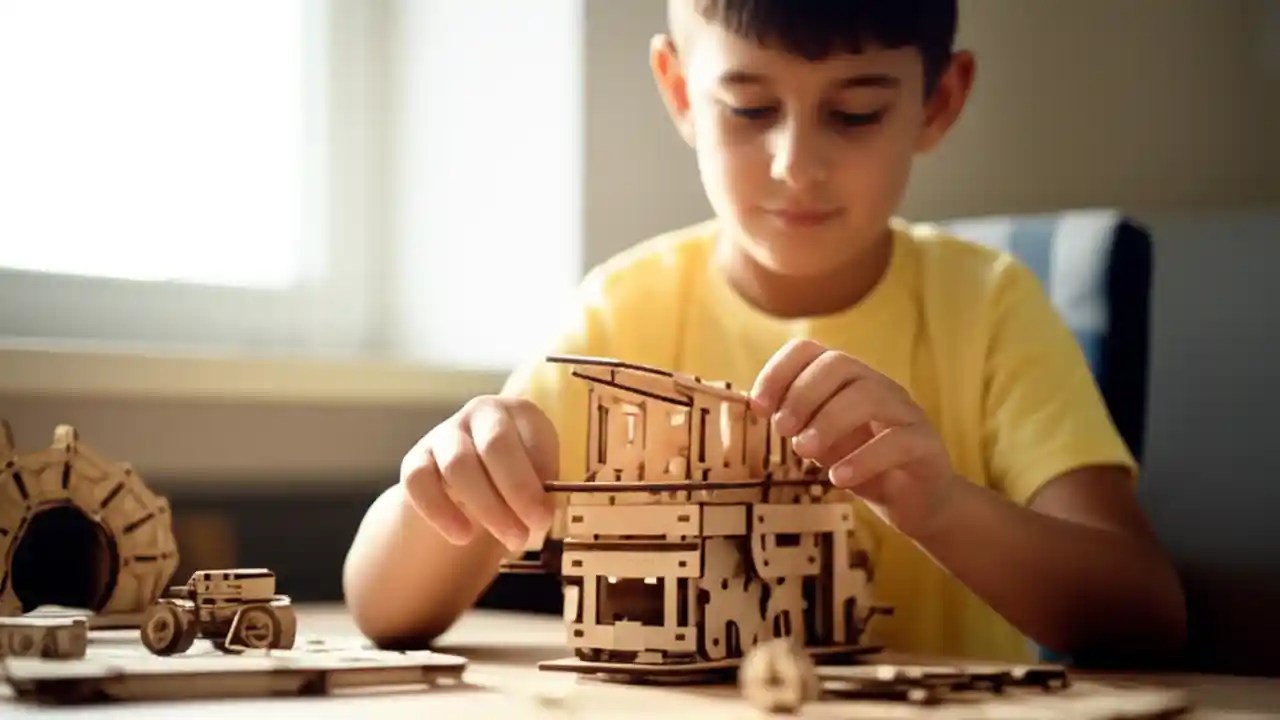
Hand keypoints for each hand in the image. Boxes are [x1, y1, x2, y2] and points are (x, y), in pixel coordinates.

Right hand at [400, 395, 557, 552]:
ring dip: (485, 507)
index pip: (531, 439)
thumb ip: (545, 488)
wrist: (477, 479)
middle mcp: (483, 413)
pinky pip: (419, 481)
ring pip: (458, 464)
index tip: (543, 518)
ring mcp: (447, 432)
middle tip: (524, 534)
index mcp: (522, 412)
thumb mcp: (541, 476)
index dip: (536, 482)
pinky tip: (462, 536)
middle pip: (494, 446)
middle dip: (514, 493)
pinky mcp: (417, 458)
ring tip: (506, 540)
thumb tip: (542, 512)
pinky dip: (440, 512)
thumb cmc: (520, 475)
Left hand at [749, 339, 958, 537]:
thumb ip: (797, 423)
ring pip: (867, 396)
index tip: (759, 407)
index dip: (778, 372)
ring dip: (828, 422)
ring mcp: (905, 413)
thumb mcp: (822, 441)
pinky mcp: (925, 445)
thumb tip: (758, 407)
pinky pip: (897, 442)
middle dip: (802, 395)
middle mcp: (877, 386)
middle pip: (838, 365)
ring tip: (805, 453)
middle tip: (783, 431)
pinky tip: (838, 478)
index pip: (809, 350)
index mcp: (847, 380)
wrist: (917, 501)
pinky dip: (862, 459)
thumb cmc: (863, 465)